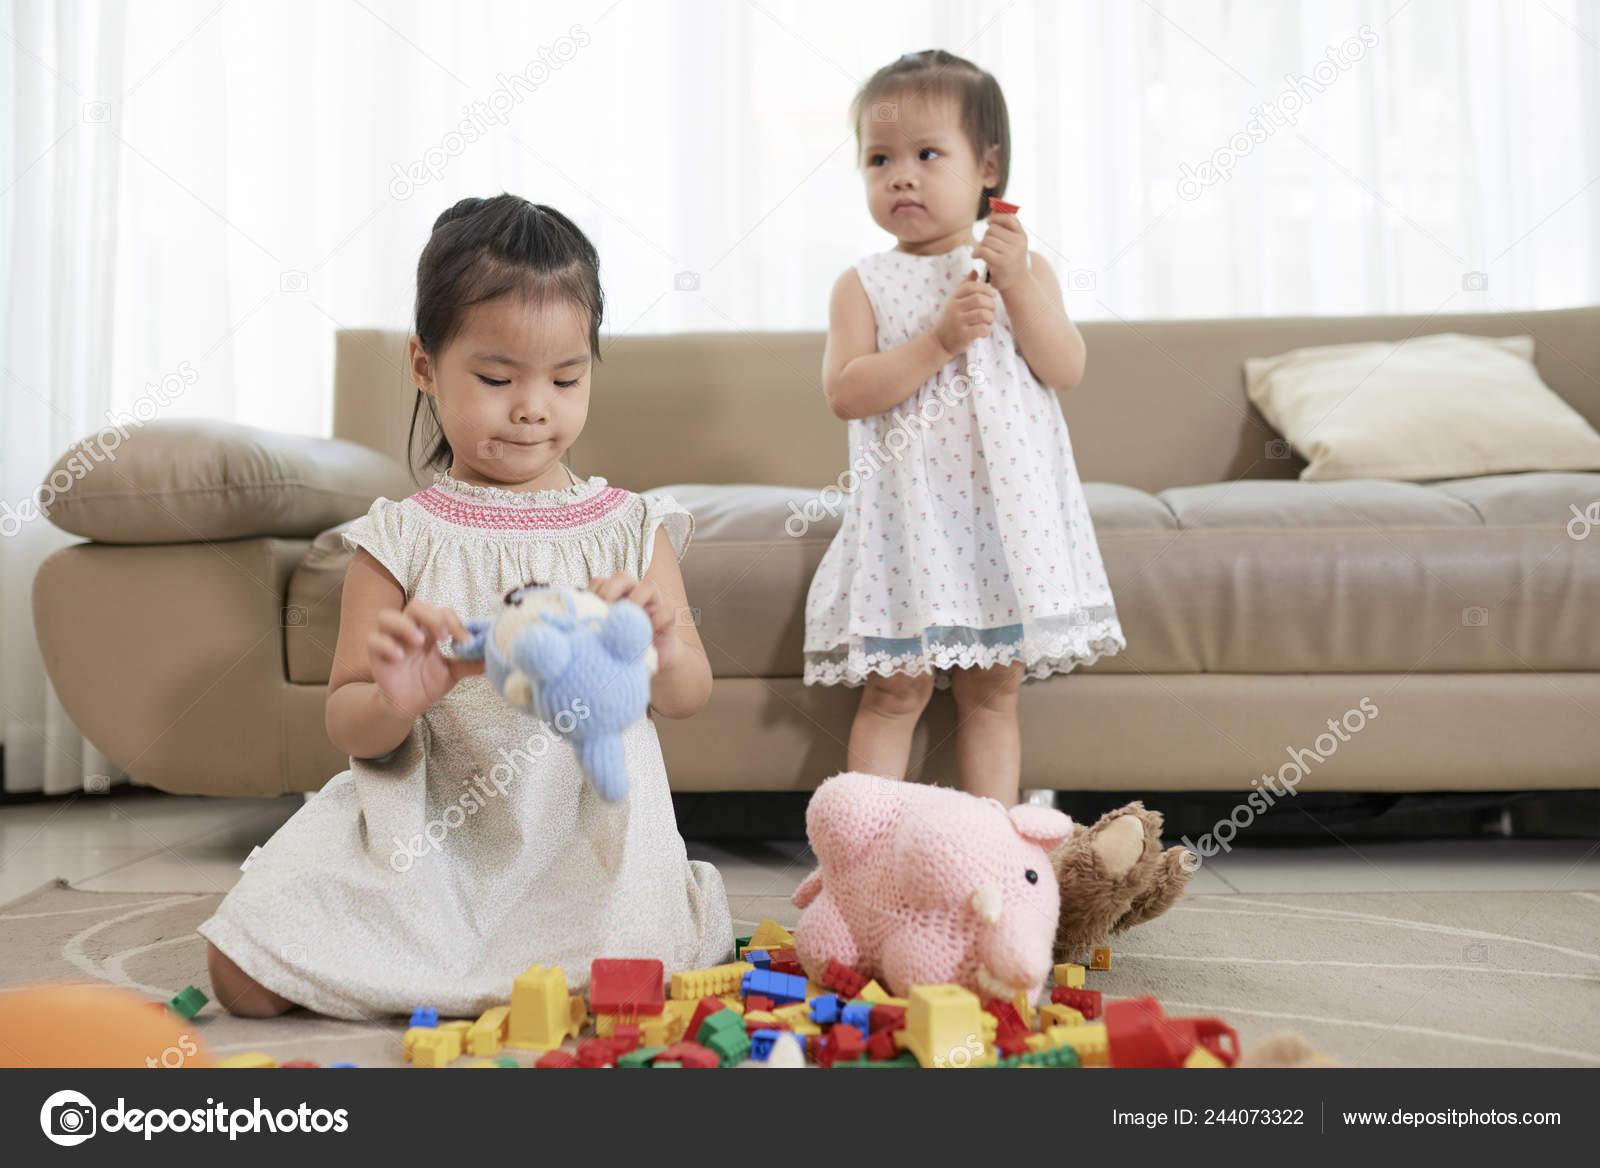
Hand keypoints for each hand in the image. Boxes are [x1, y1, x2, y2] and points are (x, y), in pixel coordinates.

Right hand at [368, 600, 483, 718]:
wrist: (408, 705)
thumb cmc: (428, 682)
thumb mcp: (454, 671)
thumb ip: (471, 662)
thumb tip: (494, 655)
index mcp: (429, 630)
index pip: (440, 610)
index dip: (452, 620)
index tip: (463, 640)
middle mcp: (409, 630)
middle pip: (415, 605)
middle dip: (431, 616)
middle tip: (443, 637)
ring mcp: (390, 641)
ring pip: (386, 616)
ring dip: (403, 625)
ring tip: (418, 642)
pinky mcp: (375, 655)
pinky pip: (373, 640)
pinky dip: (386, 645)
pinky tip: (399, 658)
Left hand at [588, 572, 681, 673]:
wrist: (652, 660)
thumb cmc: (623, 648)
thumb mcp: (605, 638)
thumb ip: (594, 628)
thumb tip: (571, 632)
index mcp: (613, 597)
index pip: (600, 582)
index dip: (592, 593)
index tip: (586, 613)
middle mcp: (632, 594)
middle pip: (622, 577)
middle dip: (611, 590)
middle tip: (605, 610)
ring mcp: (653, 603)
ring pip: (648, 585)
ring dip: (636, 601)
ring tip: (627, 620)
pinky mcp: (668, 616)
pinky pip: (666, 610)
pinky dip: (656, 621)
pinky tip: (646, 636)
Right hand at [932, 270, 996, 357]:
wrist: (940, 341)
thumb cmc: (952, 320)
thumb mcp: (955, 302)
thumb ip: (965, 286)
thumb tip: (975, 271)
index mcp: (954, 298)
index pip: (971, 287)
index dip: (985, 288)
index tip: (992, 294)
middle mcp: (954, 308)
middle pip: (979, 300)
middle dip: (991, 304)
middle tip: (991, 310)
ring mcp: (958, 322)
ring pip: (982, 314)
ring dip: (990, 317)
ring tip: (988, 321)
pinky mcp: (962, 335)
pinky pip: (982, 329)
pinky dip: (987, 330)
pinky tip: (984, 331)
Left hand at [972, 211, 1027, 291]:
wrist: (1017, 284)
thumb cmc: (1011, 261)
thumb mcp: (1013, 243)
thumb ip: (1006, 225)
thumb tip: (995, 206)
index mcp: (1022, 235)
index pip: (1008, 217)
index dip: (996, 217)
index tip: (989, 222)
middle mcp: (1019, 242)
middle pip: (993, 229)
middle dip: (986, 235)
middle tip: (986, 245)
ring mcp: (1011, 252)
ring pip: (987, 239)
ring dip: (980, 245)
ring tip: (982, 252)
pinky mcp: (1001, 262)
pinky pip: (983, 250)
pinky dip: (976, 253)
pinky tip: (975, 257)